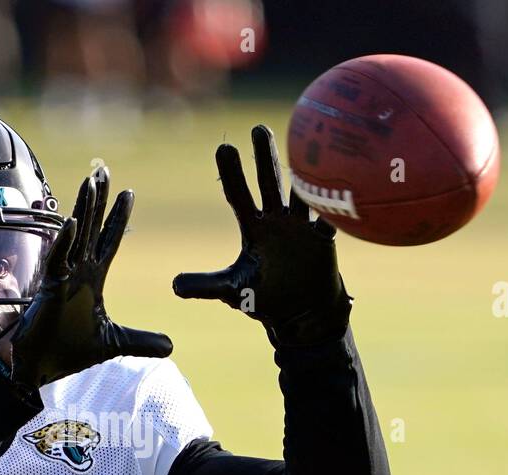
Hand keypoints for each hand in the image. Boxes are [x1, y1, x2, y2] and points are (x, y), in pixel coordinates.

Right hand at [0, 168, 172, 388]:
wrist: (43, 368)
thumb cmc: (70, 352)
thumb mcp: (115, 344)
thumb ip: (141, 341)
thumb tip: (171, 347)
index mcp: (92, 279)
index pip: (109, 242)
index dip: (117, 218)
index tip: (129, 192)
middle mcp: (78, 272)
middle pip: (91, 228)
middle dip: (98, 200)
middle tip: (104, 169)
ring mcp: (63, 278)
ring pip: (75, 236)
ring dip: (84, 209)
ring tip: (90, 181)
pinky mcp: (49, 290)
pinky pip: (57, 260)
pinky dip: (65, 242)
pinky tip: (73, 223)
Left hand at [173, 125, 351, 345]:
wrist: (302, 313)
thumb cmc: (266, 298)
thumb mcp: (232, 291)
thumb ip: (205, 286)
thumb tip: (173, 285)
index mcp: (254, 228)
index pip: (238, 196)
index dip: (232, 173)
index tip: (223, 146)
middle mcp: (276, 220)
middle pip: (269, 182)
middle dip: (264, 156)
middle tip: (257, 128)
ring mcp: (301, 226)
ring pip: (300, 192)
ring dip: (301, 171)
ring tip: (304, 143)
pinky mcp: (323, 238)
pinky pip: (328, 216)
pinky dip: (331, 202)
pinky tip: (335, 183)